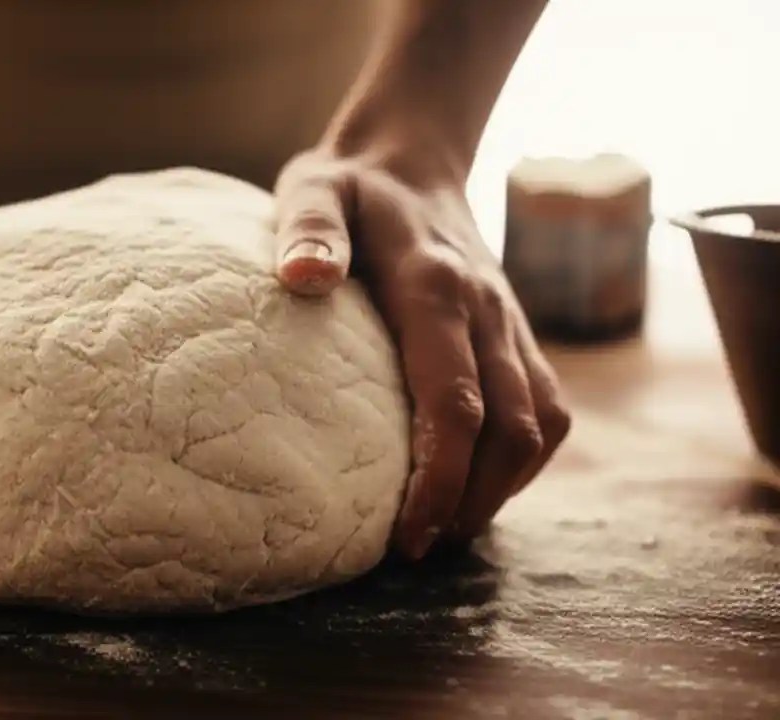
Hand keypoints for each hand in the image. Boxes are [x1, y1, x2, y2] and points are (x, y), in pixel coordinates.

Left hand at [272, 146, 570, 558]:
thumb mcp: (314, 188)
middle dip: (472, 501)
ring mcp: (510, 322)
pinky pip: (545, 407)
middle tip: (419, 548)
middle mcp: (487, 309)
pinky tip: (479, 485)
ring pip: (539, 424)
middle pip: (509, 428)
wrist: (412, 159)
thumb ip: (308, 227)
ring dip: (502, 487)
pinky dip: (523, 459)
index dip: (440, 478)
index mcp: (436, 286)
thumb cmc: (349, 186)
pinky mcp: (517, 333)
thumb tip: (303, 277)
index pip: (456, 401)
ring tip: (448, 530)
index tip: (409, 534)